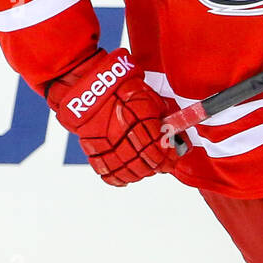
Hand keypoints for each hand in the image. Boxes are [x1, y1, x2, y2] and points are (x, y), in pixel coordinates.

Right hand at [45, 48, 179, 185]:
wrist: (88, 84)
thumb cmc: (120, 87)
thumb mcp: (148, 95)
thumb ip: (161, 114)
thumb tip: (174, 129)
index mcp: (140, 119)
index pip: (159, 150)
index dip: (168, 158)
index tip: (172, 159)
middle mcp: (124, 134)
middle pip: (144, 164)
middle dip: (156, 167)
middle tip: (161, 165)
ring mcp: (107, 143)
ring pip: (127, 170)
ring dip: (139, 173)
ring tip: (145, 170)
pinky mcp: (92, 147)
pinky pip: (106, 170)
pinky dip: (117, 178)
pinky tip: (125, 178)